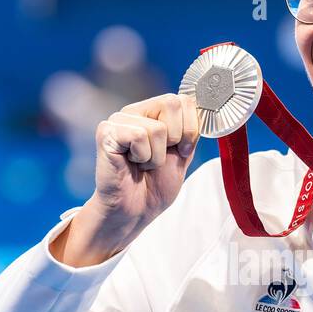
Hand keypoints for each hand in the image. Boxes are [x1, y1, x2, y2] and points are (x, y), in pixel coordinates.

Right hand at [51, 92, 199, 265]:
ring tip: (142, 165)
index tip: (179, 151)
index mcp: (153, 112)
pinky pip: (139, 136)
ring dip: (156, 156)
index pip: (184, 99)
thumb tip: (206, 106)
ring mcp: (118, 120)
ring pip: (157, 127)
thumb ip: (191, 130)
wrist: (135, 212)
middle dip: (175, 139)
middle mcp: (134, 111)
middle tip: (159, 158)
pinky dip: (143, 157)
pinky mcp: (107, 133)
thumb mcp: (183, 154)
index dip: (190, 128)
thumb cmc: (155, 186)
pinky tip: (131, 164)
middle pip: (172, 103)